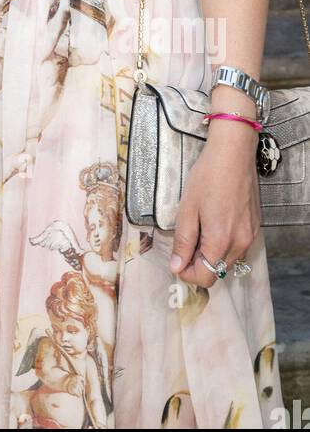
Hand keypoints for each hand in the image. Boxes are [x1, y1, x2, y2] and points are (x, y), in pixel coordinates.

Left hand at [168, 121, 259, 286]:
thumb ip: (183, 241)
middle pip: (218, 271)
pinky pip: (238, 247)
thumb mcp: (187, 209)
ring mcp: (250, 236)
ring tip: (197, 233)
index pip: (205, 277)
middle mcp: (240, 243)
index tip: (176, 262)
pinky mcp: (255, 227)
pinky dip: (224, 245)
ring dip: (211, 256)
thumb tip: (177, 266)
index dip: (187, 274)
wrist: (233, 154)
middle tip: (184, 246)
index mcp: (220, 241)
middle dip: (198, 265)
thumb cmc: (207, 177)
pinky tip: (213, 225)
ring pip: (228, 261)